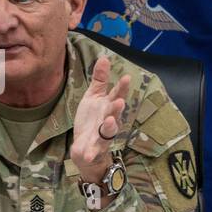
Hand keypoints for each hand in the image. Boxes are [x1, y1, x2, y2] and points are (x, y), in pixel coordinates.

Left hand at [70, 57, 130, 191]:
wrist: (85, 146)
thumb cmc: (91, 120)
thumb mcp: (93, 97)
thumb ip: (100, 80)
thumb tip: (104, 58)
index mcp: (108, 107)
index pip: (117, 95)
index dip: (122, 88)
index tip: (126, 77)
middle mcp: (109, 120)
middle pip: (115, 113)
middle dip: (117, 108)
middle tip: (119, 101)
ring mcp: (102, 135)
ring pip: (108, 131)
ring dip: (110, 127)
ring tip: (110, 121)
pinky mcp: (94, 148)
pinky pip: (94, 150)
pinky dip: (91, 152)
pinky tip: (87, 153)